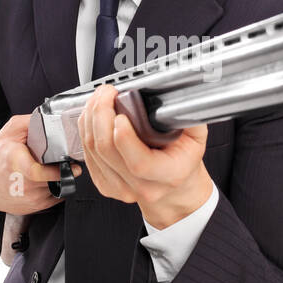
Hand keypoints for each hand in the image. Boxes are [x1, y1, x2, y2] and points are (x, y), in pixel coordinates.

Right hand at [0, 114, 81, 214]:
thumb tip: (54, 118)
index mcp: (17, 163)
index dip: (59, 170)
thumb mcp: (11, 130)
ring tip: (47, 169)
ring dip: (58, 179)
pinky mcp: (32, 208)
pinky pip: (54, 198)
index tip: (72, 165)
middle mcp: (23, 185)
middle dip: (63, 170)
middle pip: (55, 179)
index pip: (40, 172)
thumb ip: (32, 122)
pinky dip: (54, 188)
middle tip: (61, 161)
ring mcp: (29, 200)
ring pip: (58, 189)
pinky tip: (44, 180)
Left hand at [78, 84, 212, 228]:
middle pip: (108, 151)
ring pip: (93, 150)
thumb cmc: (183, 158)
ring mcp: (121, 188)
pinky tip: (93, 115)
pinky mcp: (105, 185)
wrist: (174, 185)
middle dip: (101, 115)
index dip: (124, 137)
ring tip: (100, 99)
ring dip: (91, 118)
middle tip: (107, 94)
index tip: (121, 114)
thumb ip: (185, 117)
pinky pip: (87, 154)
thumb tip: (171, 96)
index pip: (139, 163)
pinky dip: (86, 129)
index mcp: (169, 175)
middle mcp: (144, 186)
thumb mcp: (195, 136)